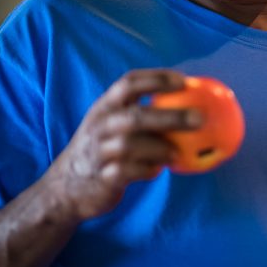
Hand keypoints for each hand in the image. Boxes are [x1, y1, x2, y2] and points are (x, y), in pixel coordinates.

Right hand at [46, 69, 198, 219]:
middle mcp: (101, 125)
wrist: (66, 188)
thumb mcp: (111, 124)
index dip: (157, 78)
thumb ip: (141, 112)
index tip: (184, 80)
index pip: (129, 83)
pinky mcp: (103, 177)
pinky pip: (129, 172)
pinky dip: (147, 171)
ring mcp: (100, 152)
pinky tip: (156, 170)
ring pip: (131, 145)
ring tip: (178, 153)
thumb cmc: (102, 149)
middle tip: (200, 118)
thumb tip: (189, 104)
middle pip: (137, 116)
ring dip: (160, 148)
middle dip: (171, 116)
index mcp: (105, 106)